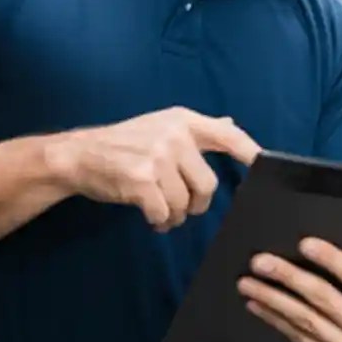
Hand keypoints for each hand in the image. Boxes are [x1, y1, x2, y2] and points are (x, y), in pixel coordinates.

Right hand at [49, 107, 259, 230]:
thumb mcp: (161, 126)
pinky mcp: (141, 180)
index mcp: (182, 120)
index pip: (227, 135)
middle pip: (208, 184)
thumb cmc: (123, 143)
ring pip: (185, 202)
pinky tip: (150, 217)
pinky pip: (164, 213)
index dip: (250, 151)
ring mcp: (157, 156)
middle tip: (181, 206)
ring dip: (175, 215)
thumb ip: (198, 130)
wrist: (78, 155)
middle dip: (197, 203)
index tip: (263, 165)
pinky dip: (159, 221)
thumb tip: (230, 124)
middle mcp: (173, 135)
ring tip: (160, 210)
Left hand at [238, 234, 341, 341]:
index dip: (331, 260)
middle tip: (260, 261)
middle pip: (322, 299)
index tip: (303, 243)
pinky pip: (298, 338)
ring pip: (304, 320)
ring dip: (273, 300)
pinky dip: (275, 321)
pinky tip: (257, 304)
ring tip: (247, 281)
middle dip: (288, 278)